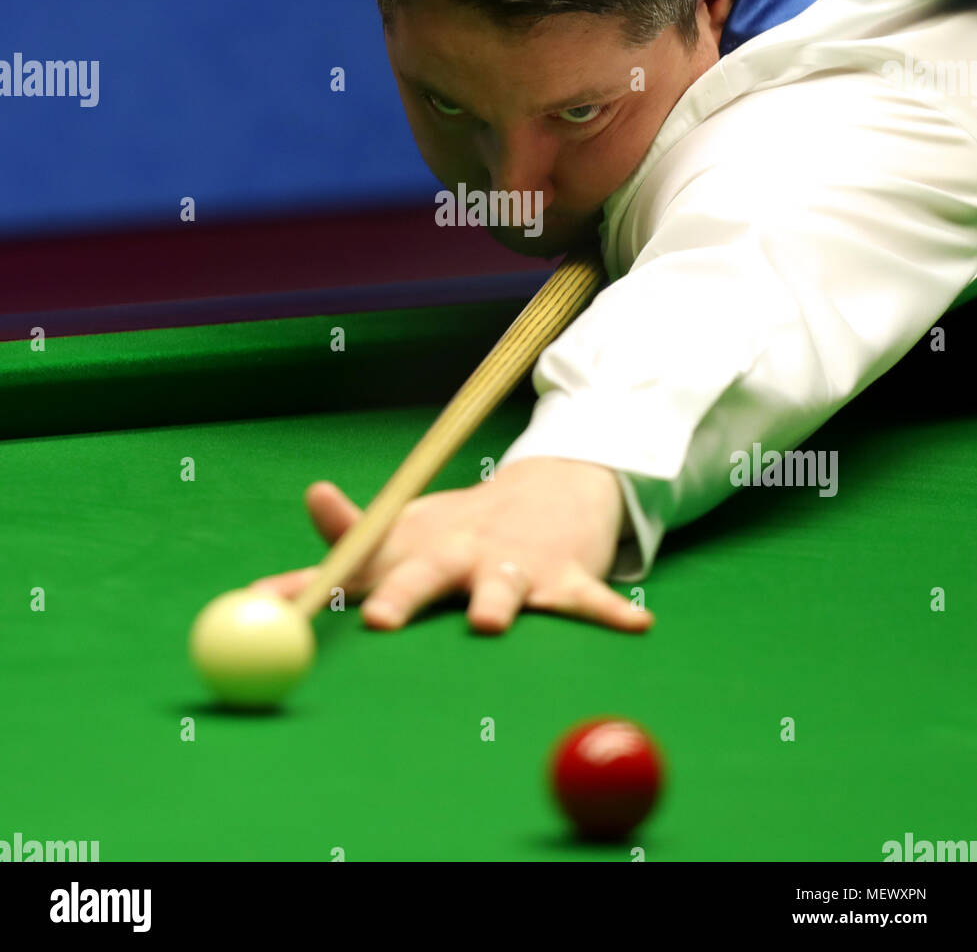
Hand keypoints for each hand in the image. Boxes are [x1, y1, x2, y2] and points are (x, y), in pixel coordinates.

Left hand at [250, 458, 654, 635]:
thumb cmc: (452, 533)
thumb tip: (248, 595)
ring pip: (504, 585)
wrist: (541, 494)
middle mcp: (457, 553)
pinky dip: (613, 612)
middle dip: (403, 594)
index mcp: (411, 551)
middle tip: (382, 621)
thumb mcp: (393, 545)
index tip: (291, 600)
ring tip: (492, 620)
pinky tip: (636, 624)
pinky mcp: (566, 575)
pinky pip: (591, 600)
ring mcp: (512, 563)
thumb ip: (329, 569)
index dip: (322, 583)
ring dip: (498, 600)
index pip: (359, 566)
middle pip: (424, 574)